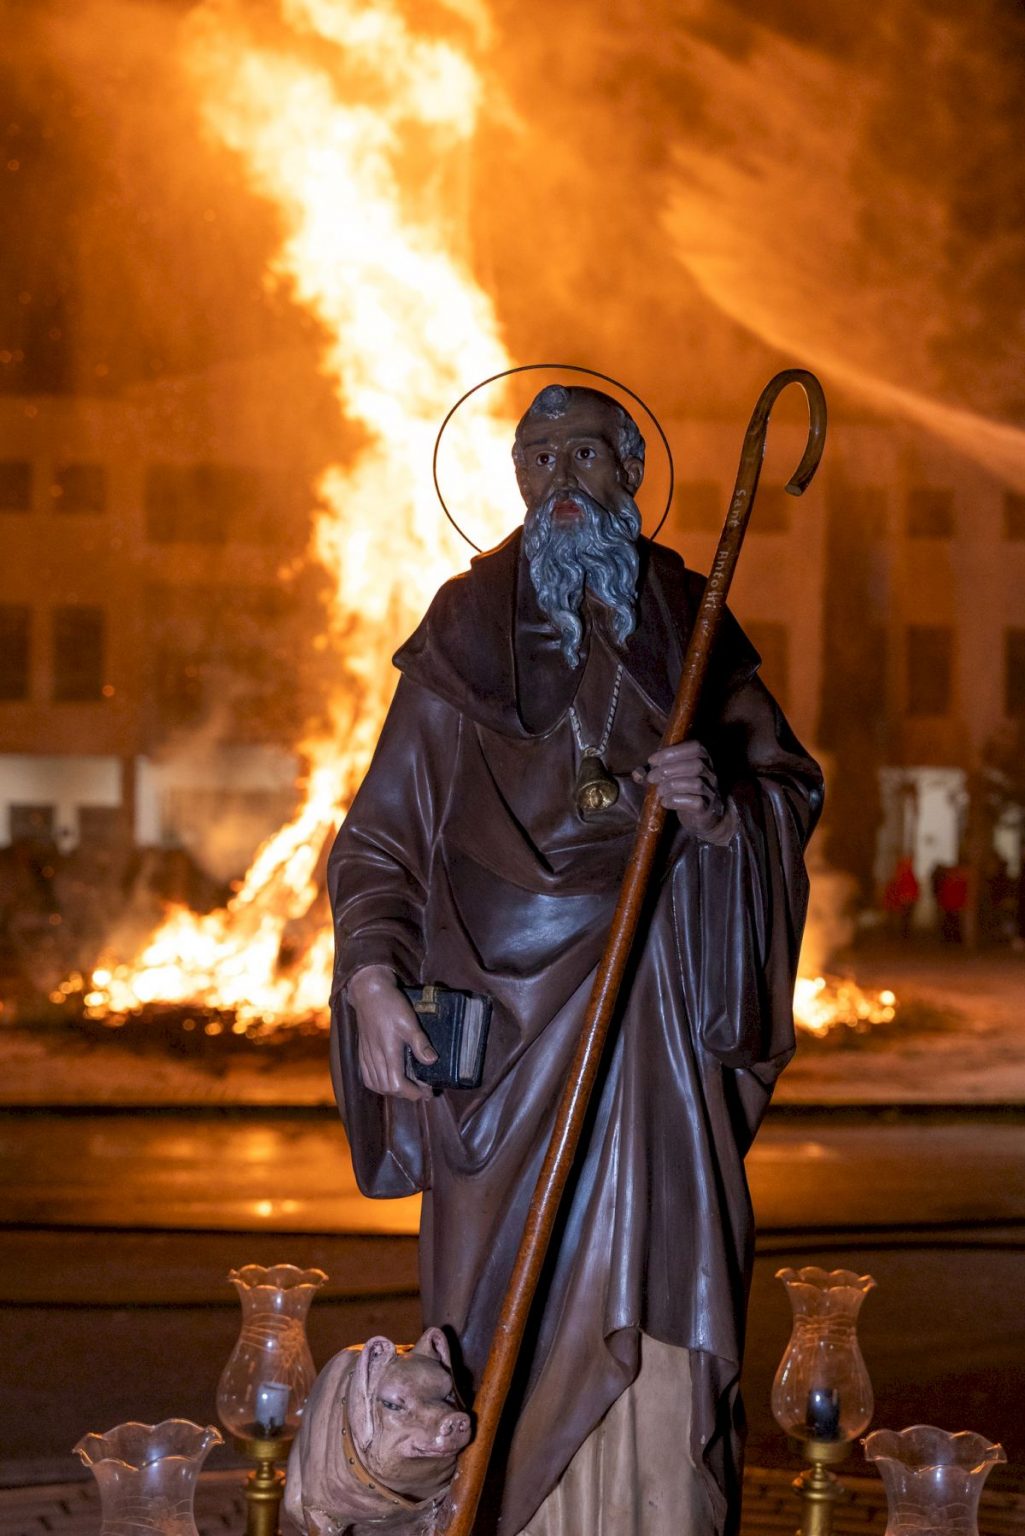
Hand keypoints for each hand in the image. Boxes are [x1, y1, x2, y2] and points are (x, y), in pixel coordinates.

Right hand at [347, 965, 436, 1100]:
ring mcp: (366, 1056)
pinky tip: (388, 1079)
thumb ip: (420, 1043)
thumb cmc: (391, 1005)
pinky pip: (367, 1077)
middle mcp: (375, 1058)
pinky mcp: (362, 1053)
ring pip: (377, 1085)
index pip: (397, 1085)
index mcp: (388, 1052)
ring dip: (393, 1091)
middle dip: (406, 1094)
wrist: (369, 993)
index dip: (412, 1093)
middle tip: (422, 1090)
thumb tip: (432, 1061)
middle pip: (388, 1089)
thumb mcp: (410, 1022)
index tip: (426, 1091)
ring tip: (408, 1087)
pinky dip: (379, 1084)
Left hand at [633, 740, 736, 842]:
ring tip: (659, 791)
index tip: (652, 761)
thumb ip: (653, 773)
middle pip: (695, 764)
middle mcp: (711, 774)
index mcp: (703, 760)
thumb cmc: (683, 793)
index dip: (672, 752)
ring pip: (696, 783)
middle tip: (652, 778)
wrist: (702, 818)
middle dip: (668, 769)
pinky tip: (665, 802)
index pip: (694, 747)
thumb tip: (636, 773)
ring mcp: (711, 792)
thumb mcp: (668, 778)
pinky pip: (696, 802)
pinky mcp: (707, 809)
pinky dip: (676, 801)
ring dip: (671, 785)